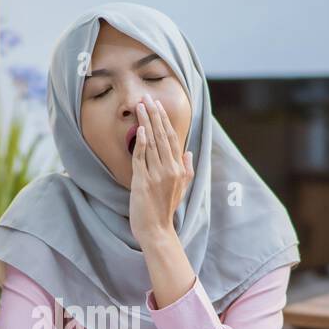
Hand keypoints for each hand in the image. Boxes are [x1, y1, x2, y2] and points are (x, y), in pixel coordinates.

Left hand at [128, 95, 193, 248]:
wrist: (156, 229)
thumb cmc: (165, 209)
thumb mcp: (182, 188)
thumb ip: (187, 169)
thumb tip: (189, 152)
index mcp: (179, 169)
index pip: (172, 138)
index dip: (164, 120)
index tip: (158, 105)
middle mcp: (170, 169)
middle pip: (162, 136)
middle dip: (154, 115)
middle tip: (146, 98)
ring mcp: (156, 175)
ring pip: (151, 144)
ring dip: (146, 123)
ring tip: (140, 107)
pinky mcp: (143, 182)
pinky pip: (141, 159)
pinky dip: (141, 143)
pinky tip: (140, 130)